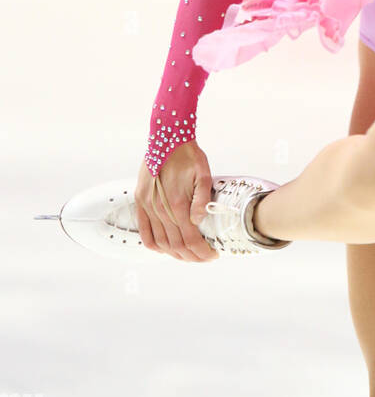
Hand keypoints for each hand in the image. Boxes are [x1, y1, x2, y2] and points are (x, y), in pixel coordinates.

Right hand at [134, 142, 217, 261]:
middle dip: (191, 256)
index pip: (190, 239)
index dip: (201, 252)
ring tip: (187, 255)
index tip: (211, 256)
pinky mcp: (141, 201)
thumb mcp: (204, 174)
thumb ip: (202, 200)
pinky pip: (144, 230)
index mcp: (178, 204)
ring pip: (161, 242)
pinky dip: (154, 244)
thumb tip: (199, 220)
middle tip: (203, 258)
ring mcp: (149, 206)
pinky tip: (163, 249)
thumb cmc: (189, 155)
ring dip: (174, 253)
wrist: (168, 138)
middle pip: (176, 245)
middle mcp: (161, 209)